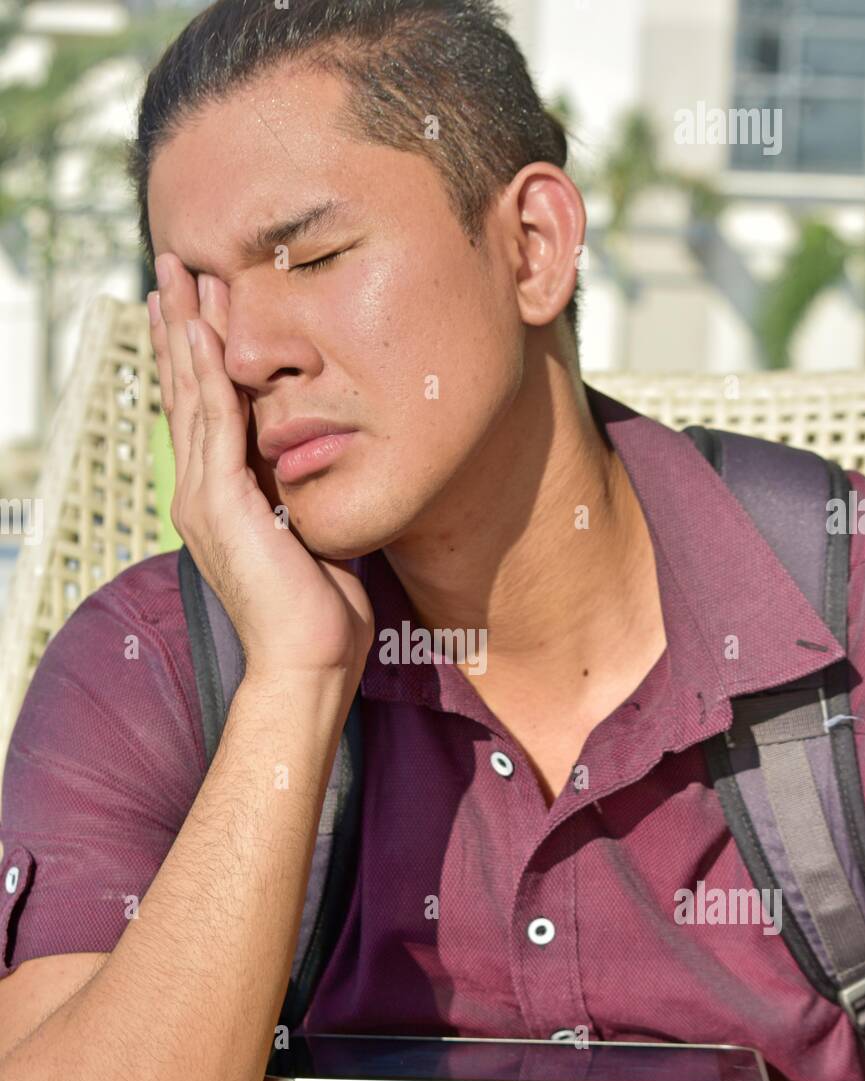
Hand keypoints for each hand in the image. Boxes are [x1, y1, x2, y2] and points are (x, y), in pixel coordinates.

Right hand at [147, 253, 373, 687]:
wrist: (310, 663)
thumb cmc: (322, 613)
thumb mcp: (312, 537)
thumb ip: (302, 496)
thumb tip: (322, 464)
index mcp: (221, 501)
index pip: (204, 411)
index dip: (197, 355)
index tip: (199, 304)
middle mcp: (201, 493)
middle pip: (185, 390)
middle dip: (181, 324)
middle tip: (174, 265)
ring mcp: (203, 498)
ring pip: (191, 393)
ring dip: (186, 329)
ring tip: (180, 272)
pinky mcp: (221, 503)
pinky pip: (211, 421)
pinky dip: (204, 371)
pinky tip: (202, 327)